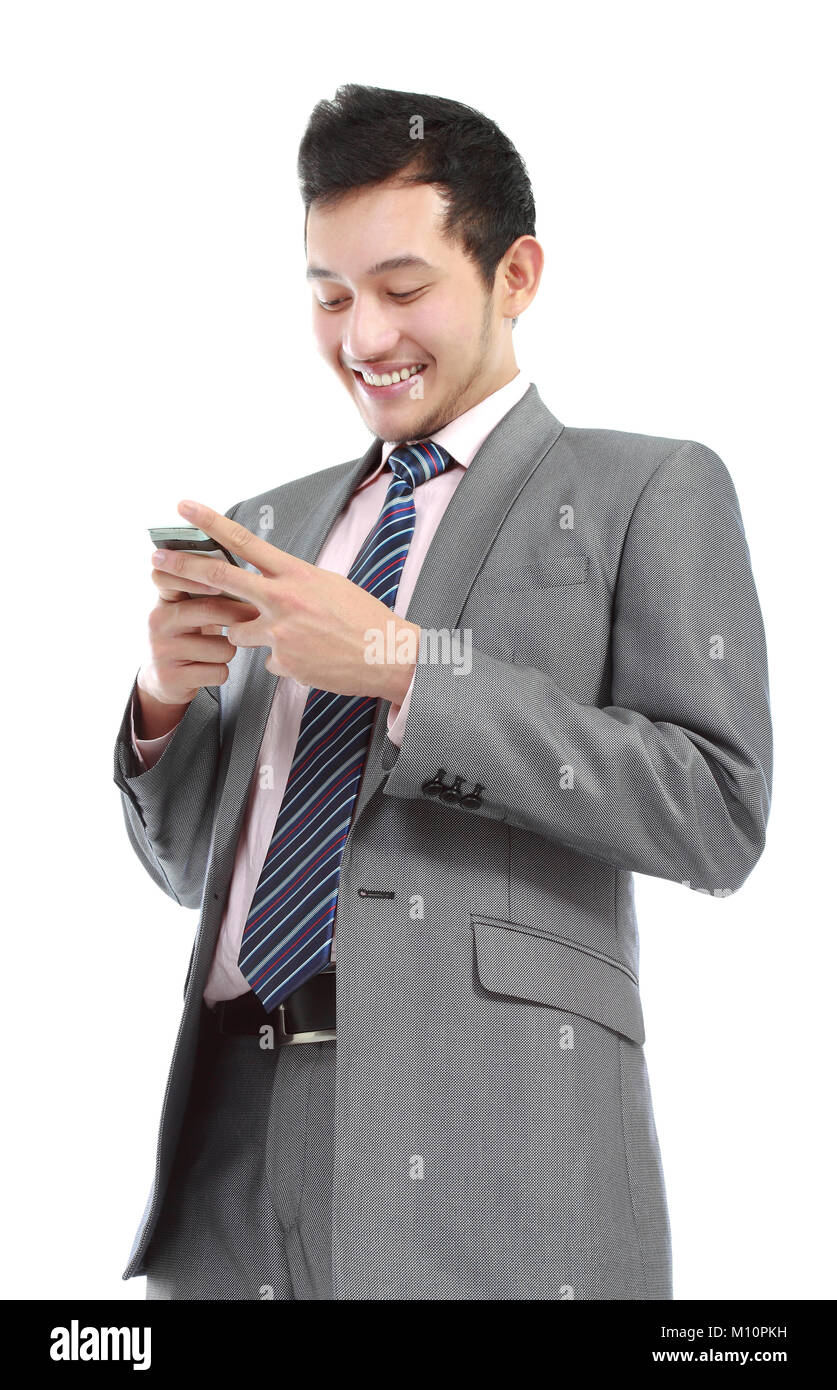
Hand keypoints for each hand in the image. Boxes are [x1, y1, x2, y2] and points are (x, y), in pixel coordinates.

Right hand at [137, 561, 261, 708]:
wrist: (163, 678)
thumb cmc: (187, 636)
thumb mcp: (189, 610)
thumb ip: (206, 592)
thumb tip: (248, 577)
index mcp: (164, 599)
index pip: (168, 576)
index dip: (195, 575)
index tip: (221, 580)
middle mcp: (158, 620)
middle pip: (208, 609)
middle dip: (239, 613)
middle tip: (258, 615)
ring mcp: (162, 649)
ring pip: (221, 646)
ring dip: (232, 649)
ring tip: (223, 649)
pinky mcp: (171, 677)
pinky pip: (218, 671)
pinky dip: (223, 671)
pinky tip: (212, 668)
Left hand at [148, 499, 420, 702]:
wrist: (391, 656)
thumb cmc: (365, 619)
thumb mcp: (329, 586)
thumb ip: (292, 584)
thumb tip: (268, 587)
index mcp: (296, 574)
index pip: (244, 542)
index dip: (210, 523)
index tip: (184, 508)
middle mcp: (283, 600)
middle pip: (220, 579)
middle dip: (182, 568)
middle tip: (154, 558)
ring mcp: (280, 634)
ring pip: (236, 632)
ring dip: (248, 634)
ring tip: (294, 638)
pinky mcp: (282, 663)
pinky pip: (267, 661)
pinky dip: (284, 660)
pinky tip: (313, 660)